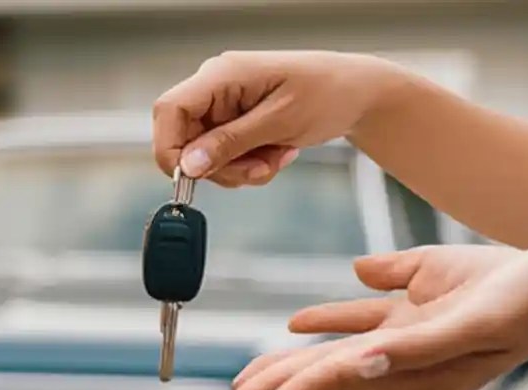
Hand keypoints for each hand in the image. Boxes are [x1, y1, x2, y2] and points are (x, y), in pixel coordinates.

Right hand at [153, 51, 403, 186]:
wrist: (357, 94)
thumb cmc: (327, 93)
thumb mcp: (279, 122)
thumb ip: (231, 143)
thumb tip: (189, 165)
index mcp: (222, 74)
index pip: (170, 111)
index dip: (170, 149)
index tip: (192, 177)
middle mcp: (216, 87)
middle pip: (186, 140)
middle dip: (220, 166)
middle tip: (258, 170)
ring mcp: (225, 105)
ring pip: (206, 155)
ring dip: (240, 168)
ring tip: (276, 157)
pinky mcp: (235, 122)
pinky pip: (225, 155)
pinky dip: (249, 164)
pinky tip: (277, 152)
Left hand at [226, 244, 527, 389]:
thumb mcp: (478, 320)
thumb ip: (419, 342)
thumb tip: (360, 356)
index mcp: (421, 372)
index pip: (343, 382)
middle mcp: (408, 364)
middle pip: (328, 378)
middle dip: (278, 388)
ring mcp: (410, 341)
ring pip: (336, 355)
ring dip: (290, 364)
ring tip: (247, 378)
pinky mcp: (418, 316)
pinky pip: (363, 322)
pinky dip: (329, 323)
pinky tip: (296, 325)